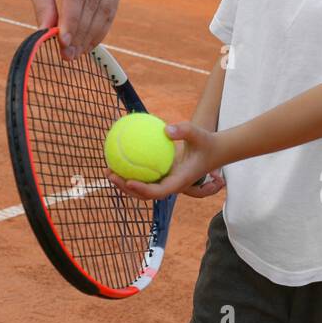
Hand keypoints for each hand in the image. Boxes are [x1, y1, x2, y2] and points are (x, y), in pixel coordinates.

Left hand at [21, 0, 120, 58]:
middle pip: (92, 5)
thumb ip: (42, 4)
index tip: (62, 42)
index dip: (71, 20)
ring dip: (90, 37)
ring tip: (74, 54)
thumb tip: (45, 34)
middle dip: (80, 33)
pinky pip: (109, 13)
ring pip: (104, 12)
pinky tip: (86, 45)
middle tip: (66, 55)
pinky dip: (98, 31)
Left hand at [106, 121, 222, 200]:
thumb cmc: (206, 142)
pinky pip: (144, 175)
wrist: (214, 151)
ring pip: (142, 187)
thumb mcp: (199, 133)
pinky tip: (119, 156)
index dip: (142, 189)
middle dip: (125, 188)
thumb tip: (165, 128)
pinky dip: (132, 170)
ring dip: (123, 182)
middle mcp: (171, 185)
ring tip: (107, 169)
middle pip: (144, 194)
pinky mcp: (163, 175)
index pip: (158, 191)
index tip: (128, 181)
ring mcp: (166, 182)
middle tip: (109, 174)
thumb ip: (185, 130)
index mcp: (179, 181)